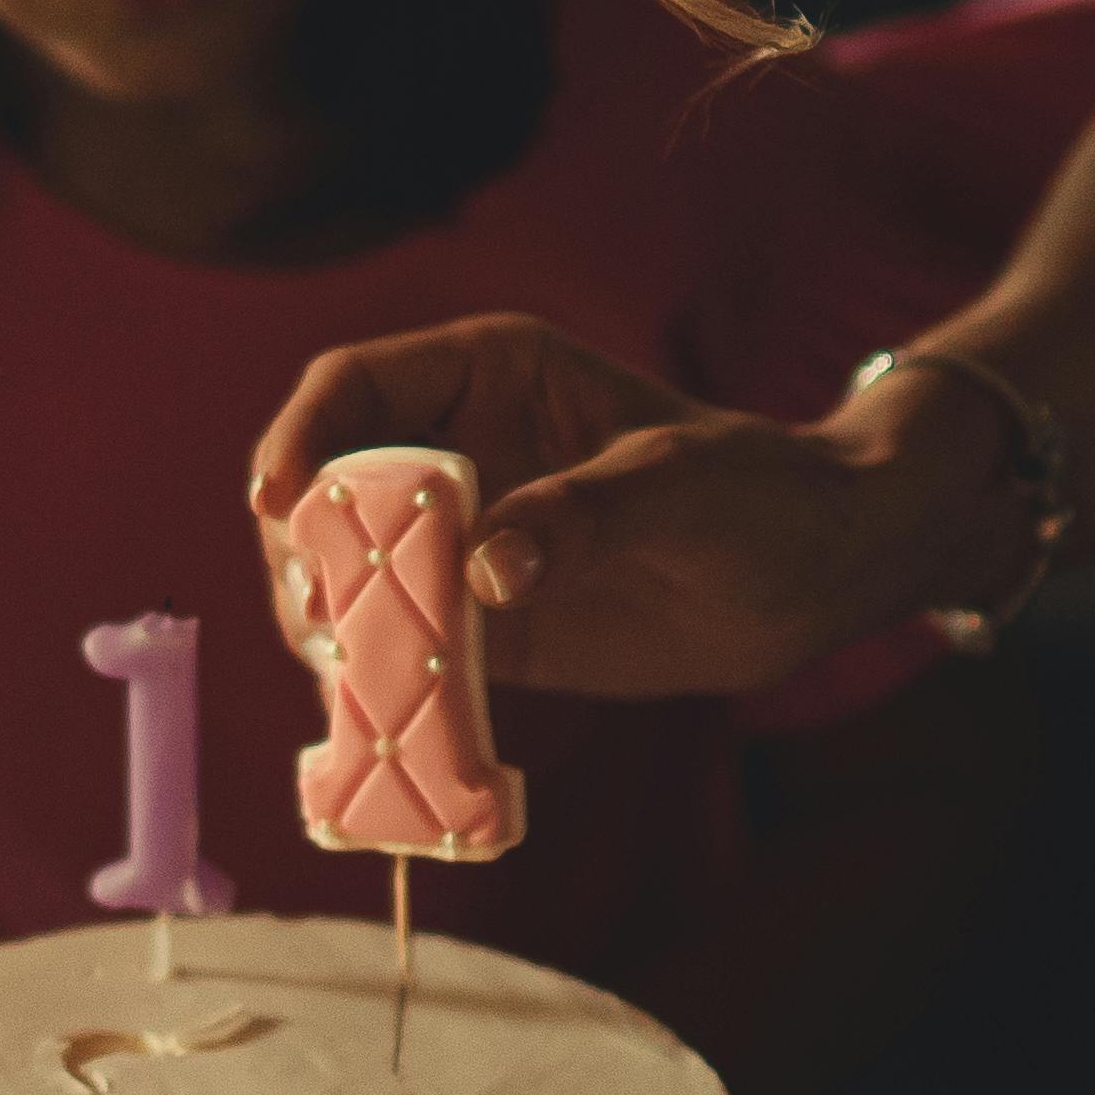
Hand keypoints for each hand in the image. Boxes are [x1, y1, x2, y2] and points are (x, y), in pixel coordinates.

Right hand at [252, 314, 938, 698]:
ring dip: (327, 624)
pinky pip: (395, 647)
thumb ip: (584, 516)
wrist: (814, 575)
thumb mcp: (681, 488)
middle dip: (301, 551)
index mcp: (486, 376)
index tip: (279, 502)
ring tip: (344, 675)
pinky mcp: (473, 621)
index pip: (354, 387)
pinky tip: (377, 717)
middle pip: (323, 487)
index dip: (300, 438)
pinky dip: (373, 684)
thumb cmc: (761, 493)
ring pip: (341, 574)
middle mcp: (450, 451)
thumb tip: (481, 571)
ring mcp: (454, 539)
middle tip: (316, 616)